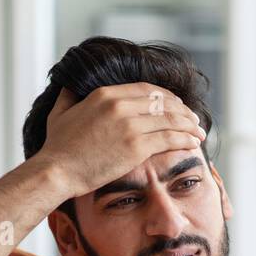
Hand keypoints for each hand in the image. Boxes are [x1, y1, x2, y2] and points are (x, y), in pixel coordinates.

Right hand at [37, 82, 206, 198]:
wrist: (56, 171)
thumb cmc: (57, 147)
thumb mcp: (60, 112)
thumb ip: (69, 96)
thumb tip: (69, 85)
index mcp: (105, 94)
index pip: (147, 90)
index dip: (167, 97)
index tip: (177, 105)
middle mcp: (120, 105)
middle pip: (163, 102)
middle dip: (183, 110)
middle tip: (194, 119)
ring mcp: (129, 126)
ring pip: (171, 119)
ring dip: (189, 125)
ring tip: (199, 132)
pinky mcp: (135, 147)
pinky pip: (169, 138)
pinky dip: (185, 139)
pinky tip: (193, 143)